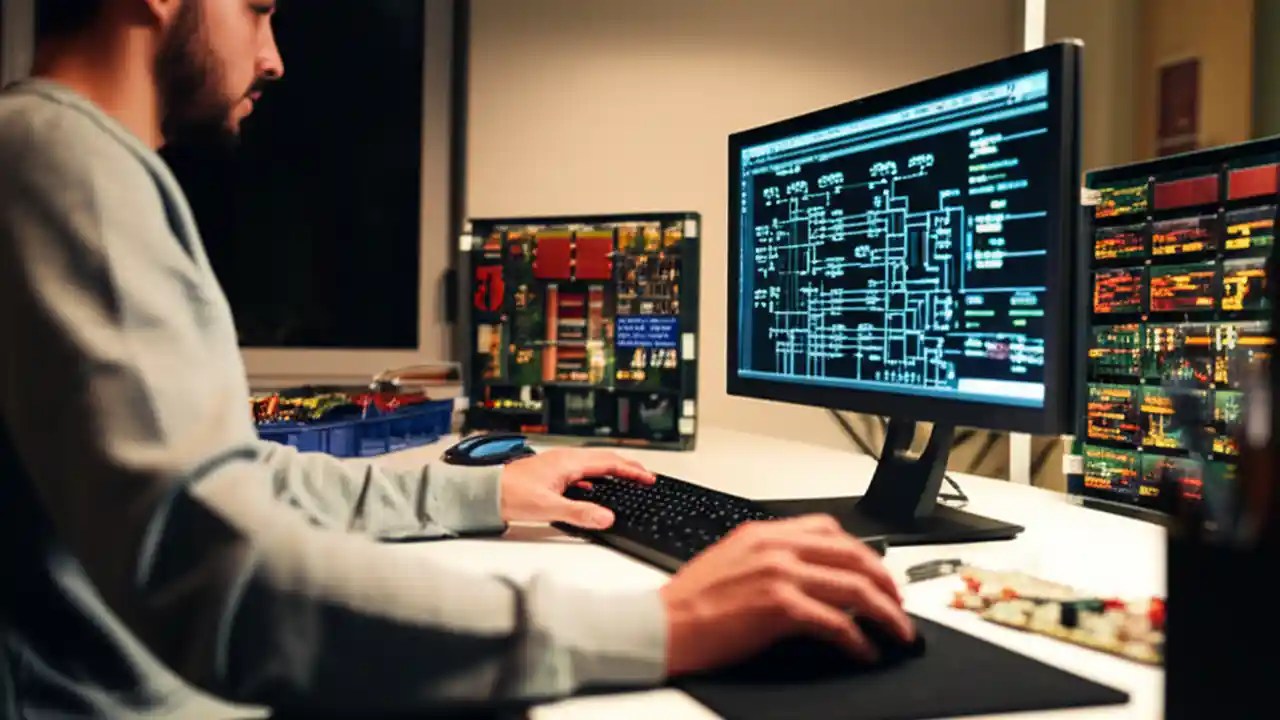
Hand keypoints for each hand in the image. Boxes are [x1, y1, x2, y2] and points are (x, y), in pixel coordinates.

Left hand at [499, 448, 655, 527]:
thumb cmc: (511, 494)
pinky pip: (581, 471)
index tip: (648, 478)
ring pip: (593, 464)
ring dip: (612, 470)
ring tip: (627, 479)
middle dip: (627, 467)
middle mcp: (565, 459)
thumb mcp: (548, 508)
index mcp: (568, 462)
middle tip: (645, 476)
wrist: (484, 493)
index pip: (608, 463)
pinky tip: (595, 488)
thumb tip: (607, 517)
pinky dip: (596, 477)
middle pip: (604, 459)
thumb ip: (579, 513)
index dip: (631, 470)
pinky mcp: (551, 473)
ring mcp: (558, 465)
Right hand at [659, 514, 911, 674]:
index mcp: (764, 532)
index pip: (829, 530)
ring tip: (897, 632)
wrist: (660, 625)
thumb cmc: (689, 602)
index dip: (862, 552)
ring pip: (854, 587)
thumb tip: (806, 575)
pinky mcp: (780, 607)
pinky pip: (837, 622)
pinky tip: (864, 652)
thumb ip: (769, 557)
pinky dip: (859, 640)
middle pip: (853, 555)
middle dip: (885, 582)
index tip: (875, 574)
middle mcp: (776, 546)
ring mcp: (780, 574)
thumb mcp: (732, 560)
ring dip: (885, 614)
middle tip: (898, 605)